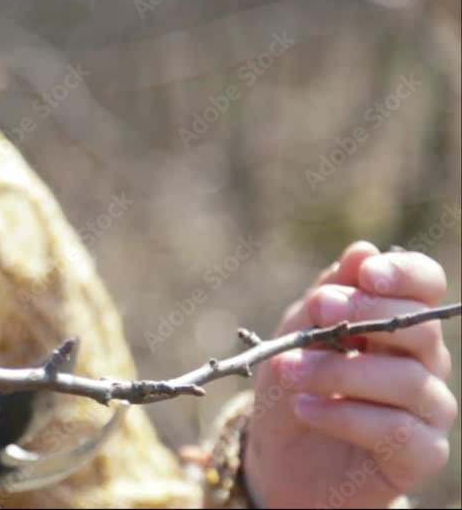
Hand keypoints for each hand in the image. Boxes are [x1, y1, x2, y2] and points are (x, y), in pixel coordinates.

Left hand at [244, 241, 457, 507]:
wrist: (280, 459)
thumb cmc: (293, 387)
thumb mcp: (296, 335)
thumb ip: (328, 297)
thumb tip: (362, 250)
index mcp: (397, 325)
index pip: (425, 286)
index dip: (404, 274)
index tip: (366, 274)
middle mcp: (424, 363)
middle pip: (420, 328)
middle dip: (367, 315)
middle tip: (319, 311)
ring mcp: (427, 410)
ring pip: (406, 379)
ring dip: (338, 370)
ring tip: (288, 371)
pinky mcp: (420, 454)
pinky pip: (397, 430)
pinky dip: (344, 415)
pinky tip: (304, 408)